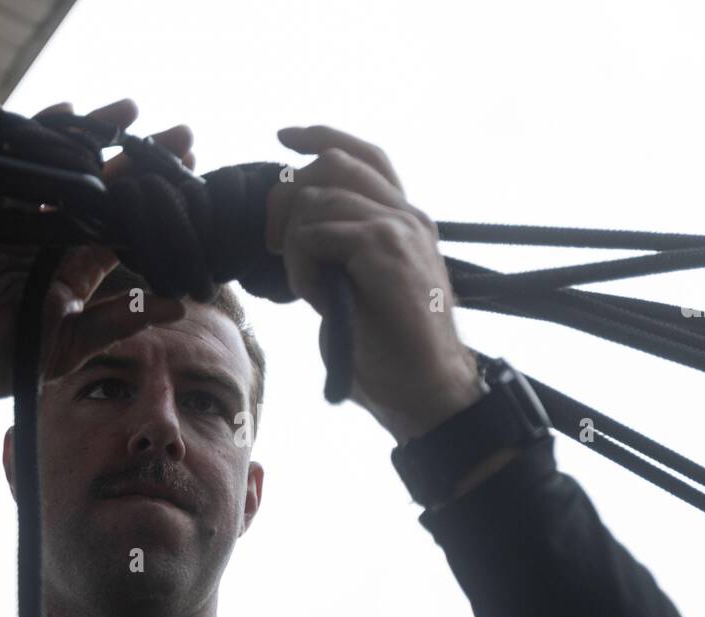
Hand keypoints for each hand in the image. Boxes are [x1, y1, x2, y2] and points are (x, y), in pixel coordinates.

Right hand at [0, 99, 196, 432]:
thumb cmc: (1, 360)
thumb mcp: (67, 344)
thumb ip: (118, 321)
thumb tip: (179, 307)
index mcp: (74, 269)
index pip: (123, 227)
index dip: (152, 202)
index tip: (189, 175)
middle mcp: (47, 238)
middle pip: (99, 190)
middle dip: (136, 159)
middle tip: (179, 133)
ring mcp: (11, 218)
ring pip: (58, 169)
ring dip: (92, 137)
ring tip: (130, 109)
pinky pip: (6, 163)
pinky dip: (31, 137)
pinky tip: (63, 110)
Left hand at [264, 125, 483, 443]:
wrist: (427, 390)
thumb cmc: (390, 353)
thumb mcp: (355, 289)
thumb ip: (338, 252)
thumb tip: (296, 231)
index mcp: (405, 221)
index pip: (363, 156)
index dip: (321, 137)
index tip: (284, 137)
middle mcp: (407, 215)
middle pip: (334, 163)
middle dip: (289, 197)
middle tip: (276, 245)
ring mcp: (399, 228)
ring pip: (317, 198)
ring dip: (295, 246)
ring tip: (310, 290)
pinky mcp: (385, 249)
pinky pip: (316, 234)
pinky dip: (302, 267)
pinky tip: (316, 299)